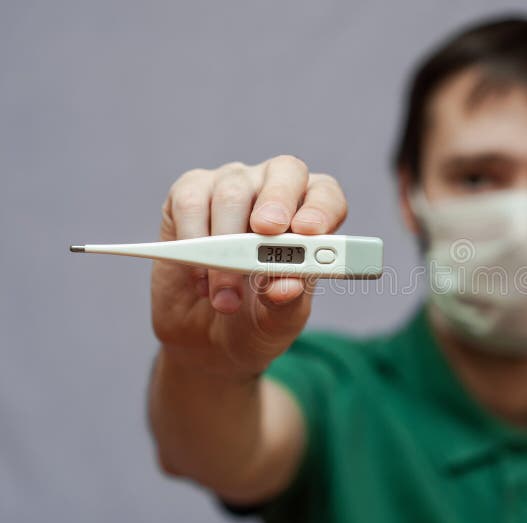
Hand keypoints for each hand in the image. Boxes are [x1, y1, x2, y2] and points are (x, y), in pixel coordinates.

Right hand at [151, 155, 346, 377]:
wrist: (207, 336)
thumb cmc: (257, 316)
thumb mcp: (279, 320)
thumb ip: (287, 302)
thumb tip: (287, 285)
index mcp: (311, 215)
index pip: (326, 195)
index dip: (321, 208)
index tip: (310, 233)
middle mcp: (276, 190)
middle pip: (286, 172)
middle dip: (278, 202)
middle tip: (267, 231)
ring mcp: (233, 187)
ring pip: (233, 193)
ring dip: (227, 248)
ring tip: (227, 297)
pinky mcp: (189, 195)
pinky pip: (190, 202)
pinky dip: (193, 241)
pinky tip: (200, 278)